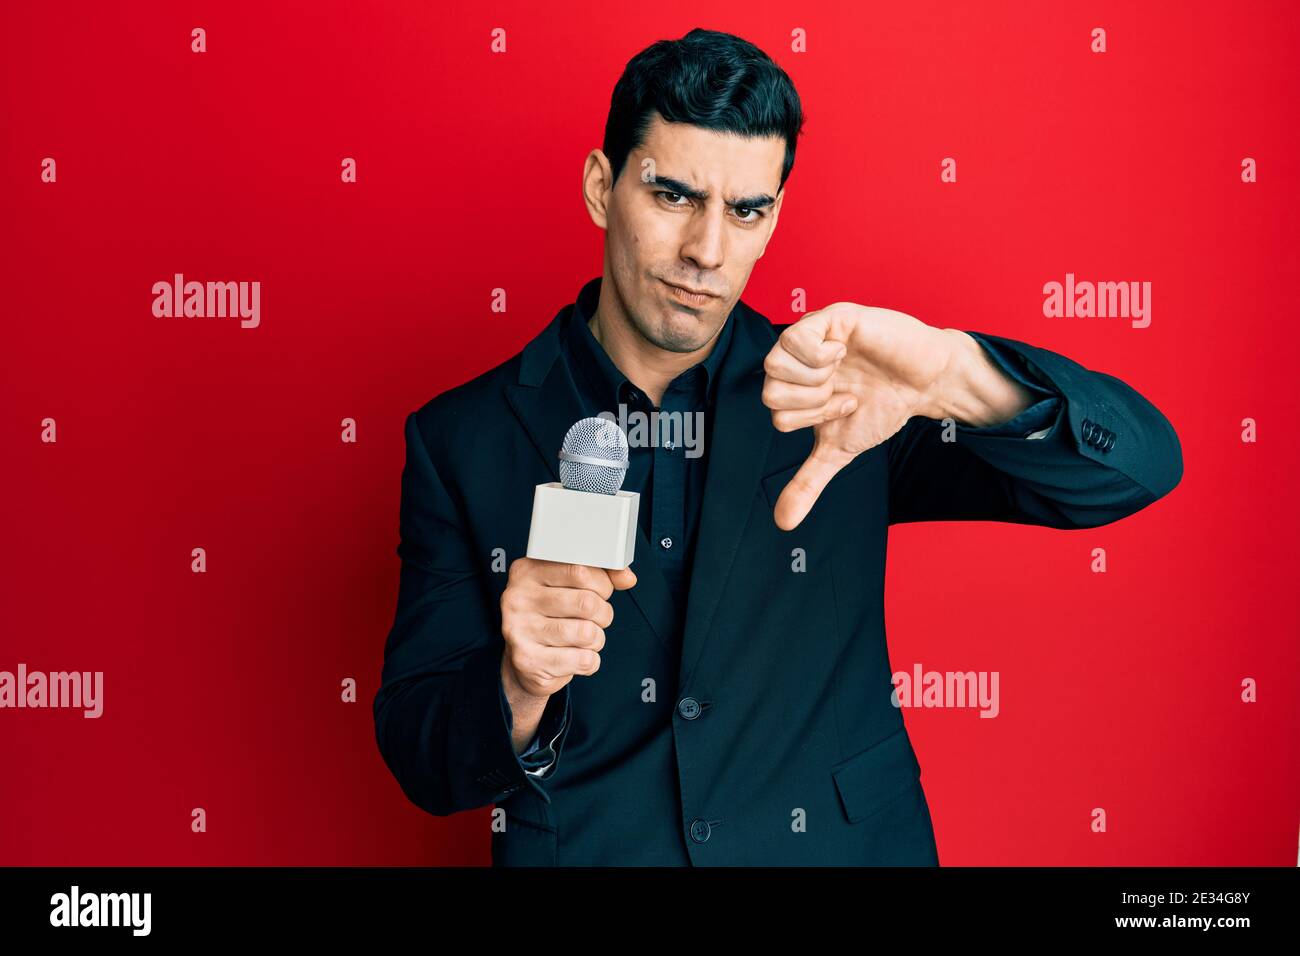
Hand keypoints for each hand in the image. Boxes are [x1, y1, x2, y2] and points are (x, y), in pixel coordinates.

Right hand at [499, 557, 636, 699]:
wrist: (524, 660)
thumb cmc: (550, 617)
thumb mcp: (569, 588)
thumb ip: (600, 576)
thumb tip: (627, 577)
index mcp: (527, 571)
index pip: (580, 571)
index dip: (603, 584)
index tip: (601, 592)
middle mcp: (518, 598)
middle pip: (587, 603)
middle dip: (603, 613)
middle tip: (596, 618)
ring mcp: (519, 630)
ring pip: (587, 633)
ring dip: (596, 639)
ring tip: (584, 638)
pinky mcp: (528, 661)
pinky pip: (582, 660)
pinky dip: (590, 661)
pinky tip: (576, 656)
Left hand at [761, 302, 955, 529]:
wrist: (927, 383)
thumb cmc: (882, 408)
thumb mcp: (840, 449)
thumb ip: (809, 481)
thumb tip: (782, 523)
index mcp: (794, 388)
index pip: (774, 411)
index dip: (812, 419)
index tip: (845, 407)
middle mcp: (796, 361)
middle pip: (769, 389)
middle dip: (813, 403)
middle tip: (845, 392)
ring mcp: (811, 336)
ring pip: (775, 364)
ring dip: (817, 380)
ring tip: (844, 373)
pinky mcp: (831, 317)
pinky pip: (798, 335)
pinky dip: (819, 355)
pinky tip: (843, 353)